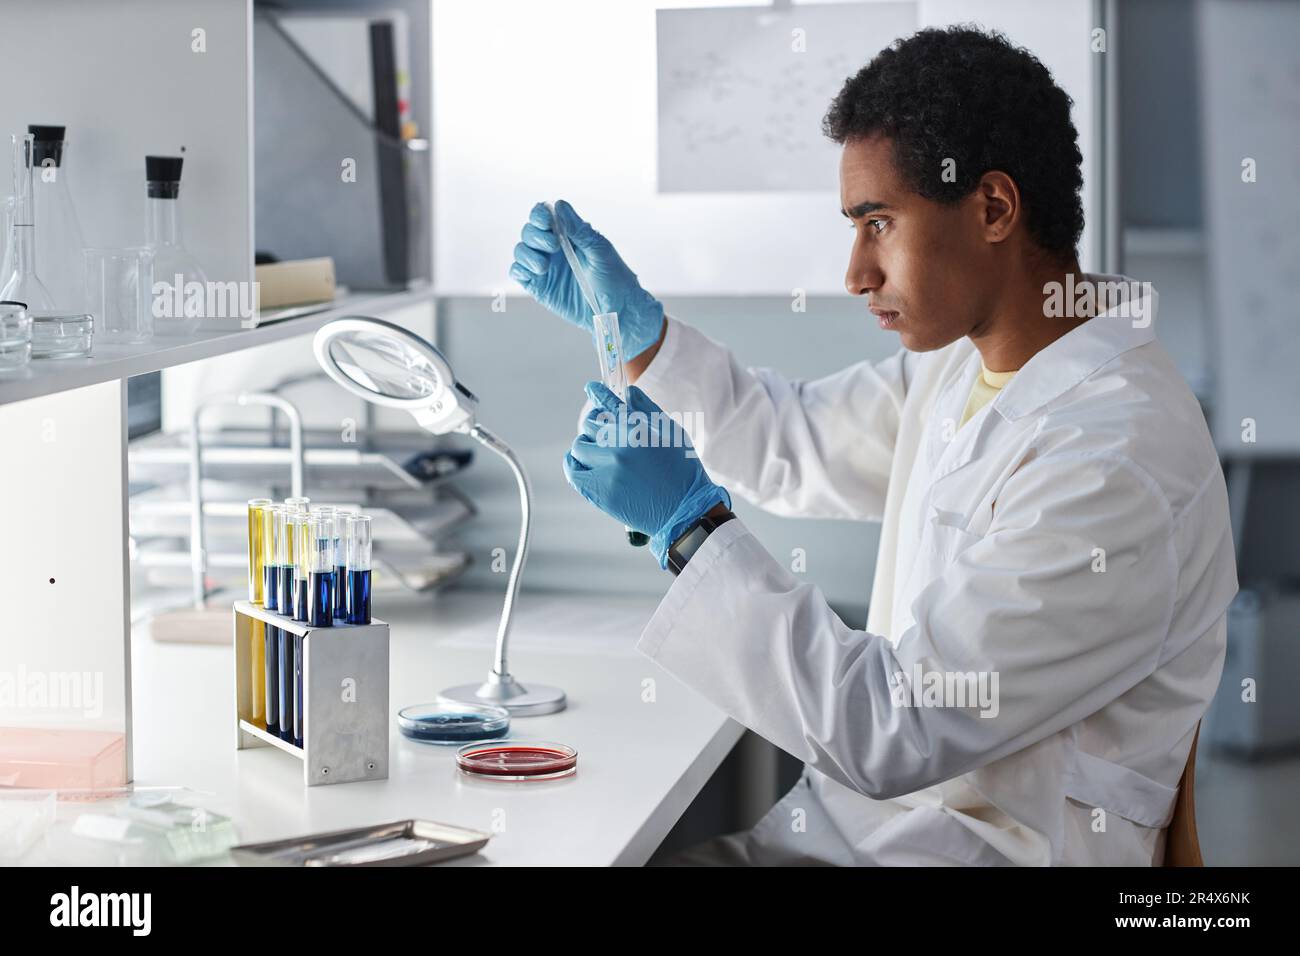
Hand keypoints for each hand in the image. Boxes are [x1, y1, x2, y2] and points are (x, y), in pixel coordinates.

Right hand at [509, 200, 664, 358]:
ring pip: (521, 250)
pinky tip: (537, 273)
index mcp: (568, 235)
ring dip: (528, 254)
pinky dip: (520, 269)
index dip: (540, 215)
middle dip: (536, 236)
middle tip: (554, 246)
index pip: (544, 215)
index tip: (547, 221)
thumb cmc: (614, 278)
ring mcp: (544, 267)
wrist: (616, 310)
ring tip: (544, 267)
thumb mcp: (600, 250)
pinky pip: (518, 272)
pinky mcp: (539, 286)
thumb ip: (579, 229)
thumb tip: (559, 205)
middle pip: (529, 232)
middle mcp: (553, 249)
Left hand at [564, 382, 729, 568]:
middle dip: (596, 428)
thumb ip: (647, 410)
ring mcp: (608, 469)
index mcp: (638, 429)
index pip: (609, 403)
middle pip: (590, 425)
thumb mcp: (671, 433)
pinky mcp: (600, 491)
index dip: (598, 393)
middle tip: (604, 436)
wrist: (684, 511)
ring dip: (586, 447)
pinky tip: (580, 463)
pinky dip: (573, 464)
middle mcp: (620, 445)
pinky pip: (573, 471)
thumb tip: (627, 391)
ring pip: (579, 447)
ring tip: (597, 454)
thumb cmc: (682, 470)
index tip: (591, 387)